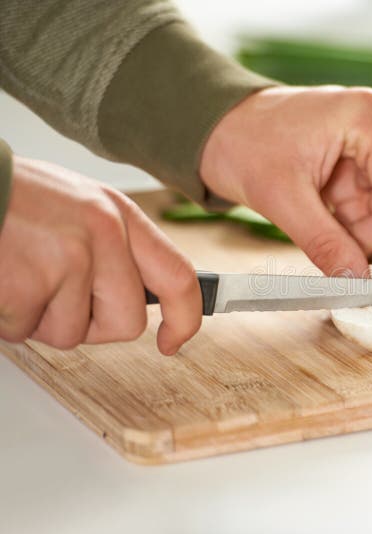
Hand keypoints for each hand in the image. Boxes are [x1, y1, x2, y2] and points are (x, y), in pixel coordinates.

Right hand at [0, 157, 200, 354]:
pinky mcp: (30, 284)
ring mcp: (69, 259)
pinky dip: (7, 319)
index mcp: (119, 214)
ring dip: (39, 320)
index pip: (178, 276)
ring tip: (17, 275)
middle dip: (90, 325)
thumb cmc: (10, 196)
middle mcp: (104, 233)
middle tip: (53, 296)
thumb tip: (133, 288)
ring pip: (71, 333)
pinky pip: (25, 331)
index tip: (173, 341)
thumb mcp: (78, 205)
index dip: (184, 318)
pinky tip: (1, 280)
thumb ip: (112, 245)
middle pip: (127, 322)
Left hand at [199, 86, 371, 278]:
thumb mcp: (283, 198)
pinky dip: (352, 231)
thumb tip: (357, 281)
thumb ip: (325, 242)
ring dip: (363, 239)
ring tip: (337, 259)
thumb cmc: (241, 142)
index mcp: (365, 119)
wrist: (212, 127)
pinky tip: (336, 248)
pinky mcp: (354, 162)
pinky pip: (365, 207)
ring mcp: (367, 144)